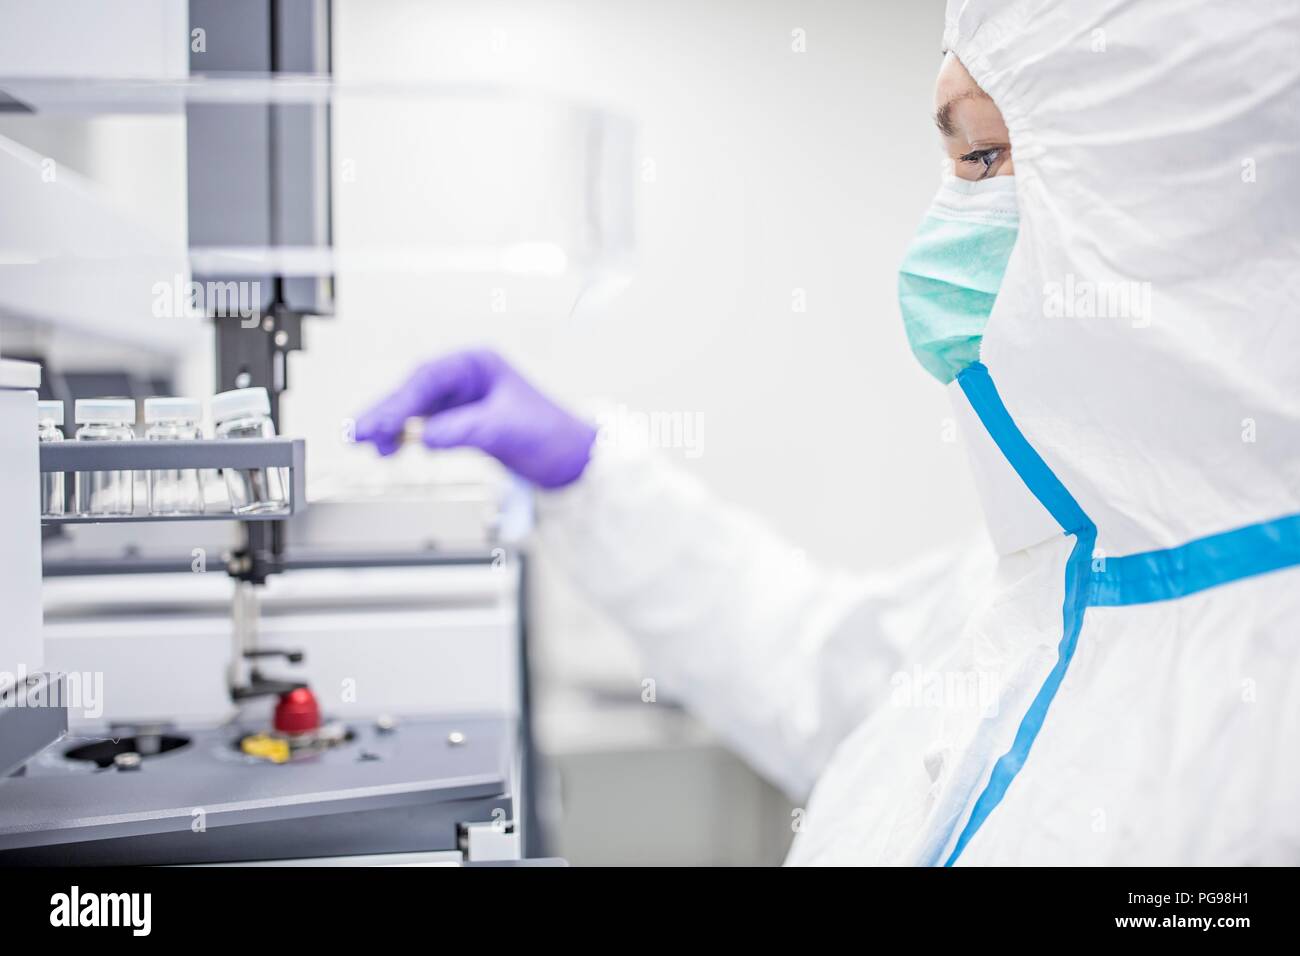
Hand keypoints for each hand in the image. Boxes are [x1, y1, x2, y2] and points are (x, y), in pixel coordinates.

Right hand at [353, 349, 596, 488]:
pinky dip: (407, 438)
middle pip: (415, 392)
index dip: (399, 402)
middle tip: (356, 433)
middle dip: (385, 412)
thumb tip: (425, 438)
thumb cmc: (552, 434)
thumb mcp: (506, 429)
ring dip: (391, 426)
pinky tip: (390, 449)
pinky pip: (426, 427)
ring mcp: (463, 401)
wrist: (574, 460)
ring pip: (416, 410)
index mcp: (478, 364)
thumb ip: (464, 430)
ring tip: (366, 444)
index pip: (428, 379)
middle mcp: (467, 378)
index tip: (379, 424)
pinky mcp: (464, 424)